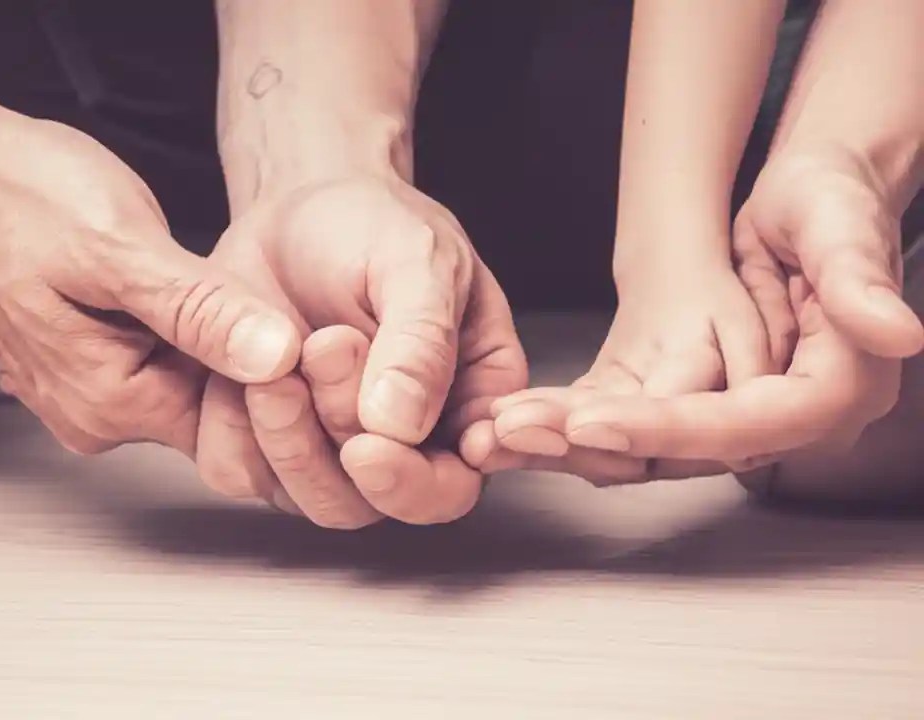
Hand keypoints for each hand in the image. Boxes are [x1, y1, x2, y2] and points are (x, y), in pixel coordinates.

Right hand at [0, 107, 300, 455]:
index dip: (282, 383)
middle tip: (282, 297)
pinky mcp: (83, 360)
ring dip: (220, 340)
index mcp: (109, 403)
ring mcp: (83, 390)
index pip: (232, 427)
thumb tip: (277, 358)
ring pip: (188, 382)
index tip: (314, 332)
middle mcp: (95, 414)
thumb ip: (198, 310)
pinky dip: (186, 328)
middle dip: (253, 361)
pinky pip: (158, 360)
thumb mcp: (119, 245)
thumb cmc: (17, 195)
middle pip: (211, 410)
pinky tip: (196, 286)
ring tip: (239, 288)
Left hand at [196, 176, 527, 527]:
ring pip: (308, 498)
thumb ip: (421, 342)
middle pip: (374, 501)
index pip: (451, 486)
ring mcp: (332, 452)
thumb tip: (400, 424)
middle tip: (326, 344)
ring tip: (279, 358)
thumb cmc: (375, 225)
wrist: (297, 205)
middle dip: (339, 428)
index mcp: (466, 408)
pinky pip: (241, 471)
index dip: (414, 484)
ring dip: (285, 434)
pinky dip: (233, 426)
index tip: (368, 446)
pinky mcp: (266, 443)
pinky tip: (241, 370)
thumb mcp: (417, 263)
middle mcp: (405, 445)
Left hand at [488, 151, 919, 481]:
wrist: (808, 203)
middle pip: (677, 452)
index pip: (737, 428)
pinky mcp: (695, 404)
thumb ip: (859, 275)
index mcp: (829, 391)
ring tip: (490, 437)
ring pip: (641, 451)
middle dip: (587, 446)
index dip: (663, 428)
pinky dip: (571, 426)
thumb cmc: (831, 203)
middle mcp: (778, 420)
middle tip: (508, 435)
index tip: (591, 422)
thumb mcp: (843, 223)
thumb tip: (895, 331)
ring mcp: (733, 417)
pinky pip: (627, 425)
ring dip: (564, 445)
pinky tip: (515, 423)